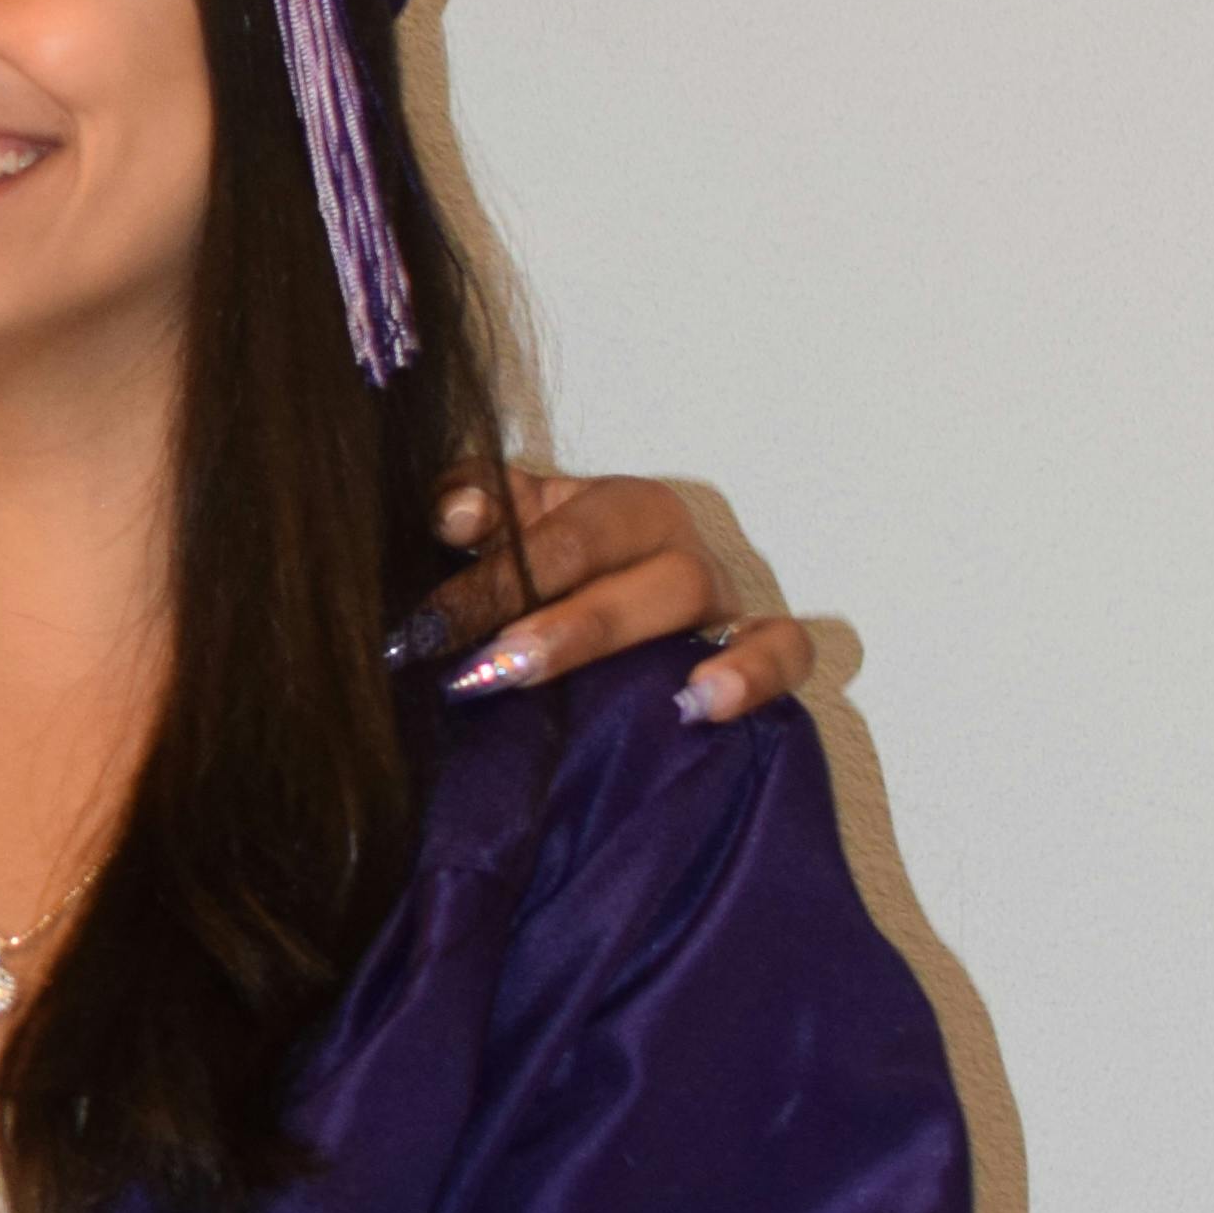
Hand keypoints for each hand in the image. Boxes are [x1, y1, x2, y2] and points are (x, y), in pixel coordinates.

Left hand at [425, 469, 810, 723]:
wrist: (608, 616)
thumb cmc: (552, 581)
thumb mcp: (510, 536)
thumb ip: (472, 507)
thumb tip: (457, 515)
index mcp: (616, 507)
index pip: (560, 532)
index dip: (495, 577)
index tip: (429, 630)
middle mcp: (673, 543)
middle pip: (621, 556)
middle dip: (555, 615)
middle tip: (490, 665)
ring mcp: (721, 598)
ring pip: (691, 595)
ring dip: (616, 636)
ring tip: (554, 679)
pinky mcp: (762, 650)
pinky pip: (784, 650)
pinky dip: (753, 671)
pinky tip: (700, 706)